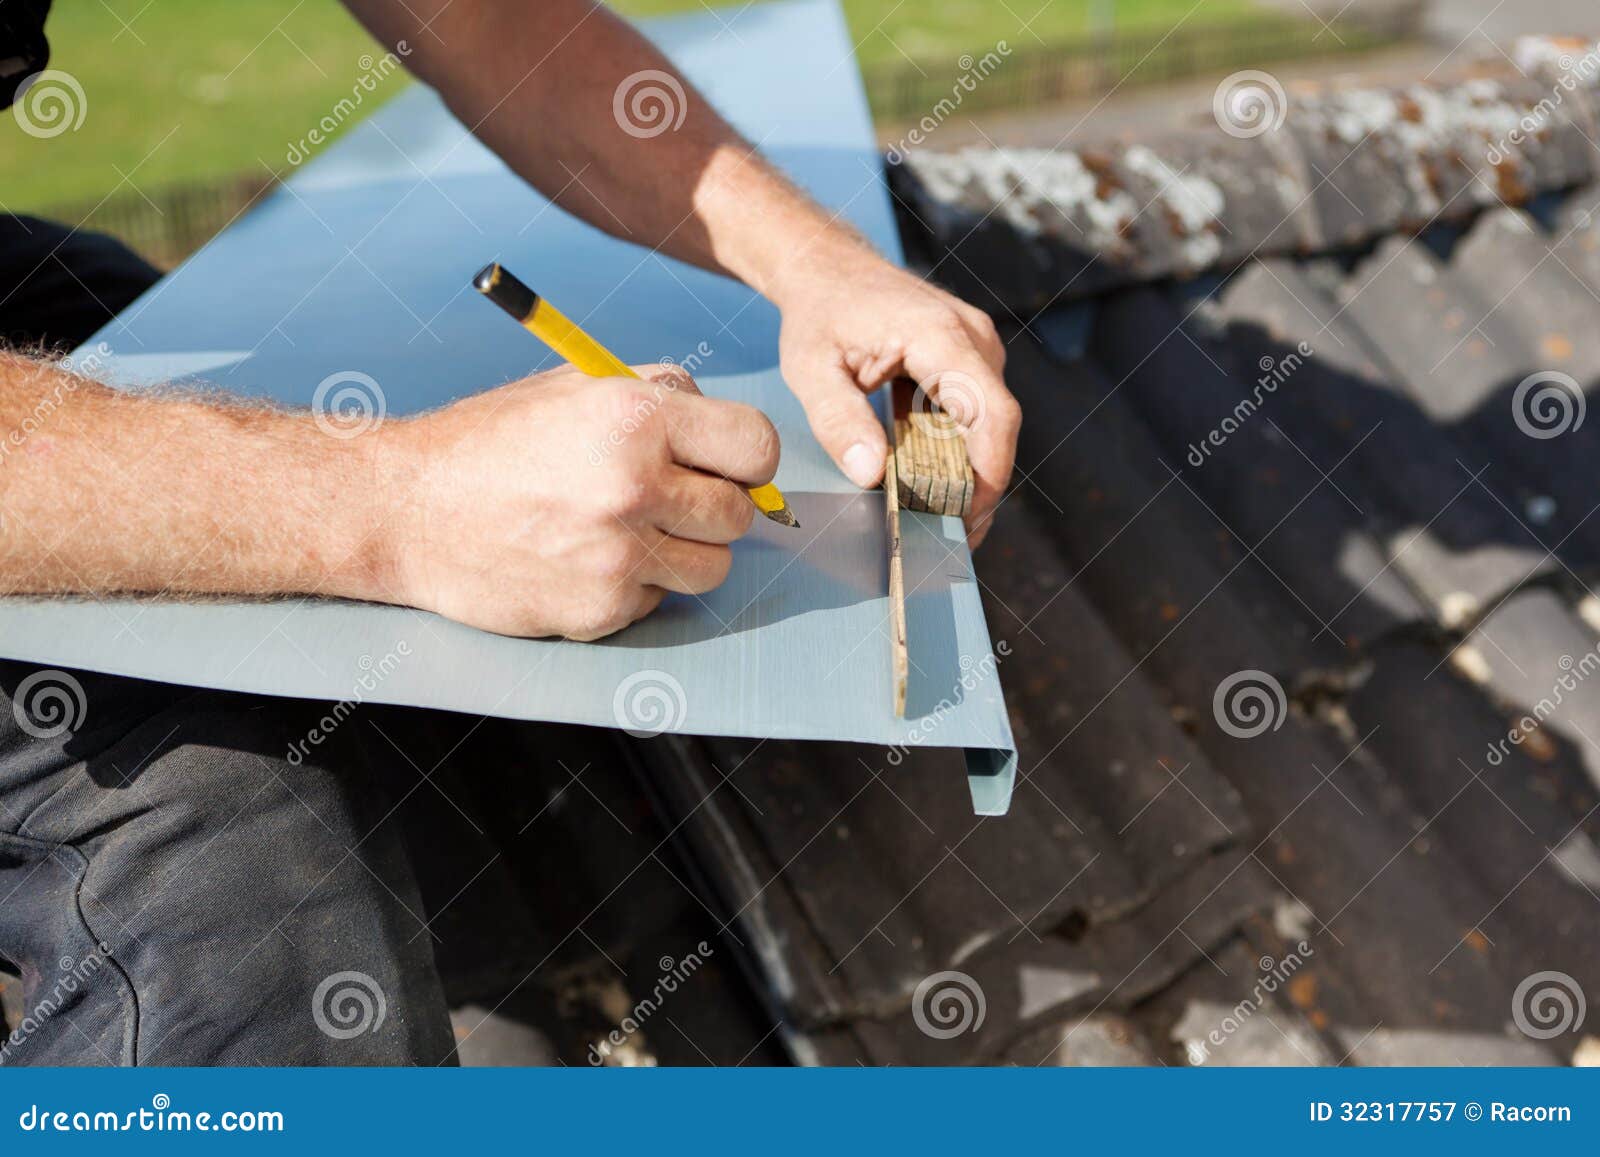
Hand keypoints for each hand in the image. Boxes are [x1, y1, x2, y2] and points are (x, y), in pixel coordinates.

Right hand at [378, 364, 778, 639]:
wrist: (407, 509)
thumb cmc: (496, 441)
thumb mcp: (580, 386)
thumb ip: (667, 401)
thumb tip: (748, 449)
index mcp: (636, 415)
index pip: (758, 448)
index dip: (749, 459)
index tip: (728, 465)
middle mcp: (634, 485)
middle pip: (739, 514)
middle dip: (712, 506)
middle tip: (664, 497)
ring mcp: (619, 555)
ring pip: (713, 568)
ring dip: (684, 552)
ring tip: (627, 528)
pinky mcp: (601, 608)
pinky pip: (660, 601)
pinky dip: (637, 585)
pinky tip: (585, 559)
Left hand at [773, 243, 1019, 546]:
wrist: (827, 268)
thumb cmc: (818, 315)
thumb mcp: (810, 369)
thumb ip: (837, 421)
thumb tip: (871, 474)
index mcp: (939, 335)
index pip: (990, 413)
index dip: (989, 473)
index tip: (966, 520)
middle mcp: (972, 337)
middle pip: (997, 426)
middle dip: (979, 486)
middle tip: (946, 536)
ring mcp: (977, 346)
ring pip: (991, 423)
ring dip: (969, 471)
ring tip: (936, 516)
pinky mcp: (970, 358)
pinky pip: (978, 413)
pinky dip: (959, 450)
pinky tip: (932, 484)